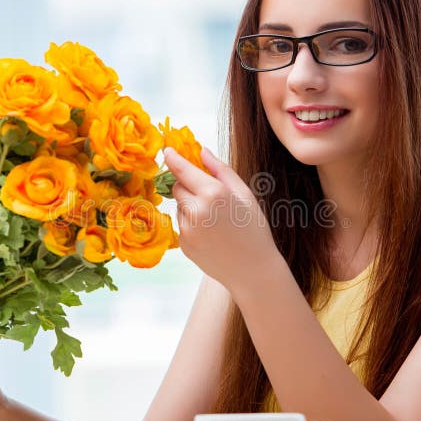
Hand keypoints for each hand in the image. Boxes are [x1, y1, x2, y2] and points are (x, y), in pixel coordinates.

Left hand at [164, 147, 279, 293]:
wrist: (253, 270)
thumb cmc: (253, 229)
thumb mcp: (244, 194)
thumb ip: (221, 170)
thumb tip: (202, 151)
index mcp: (213, 193)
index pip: (183, 170)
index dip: (172, 158)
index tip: (166, 150)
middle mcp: (196, 210)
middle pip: (177, 188)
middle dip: (188, 186)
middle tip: (210, 196)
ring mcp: (187, 230)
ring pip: (180, 207)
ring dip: (191, 207)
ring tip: (216, 222)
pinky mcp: (184, 244)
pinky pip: (182, 225)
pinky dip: (192, 225)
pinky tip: (212, 235)